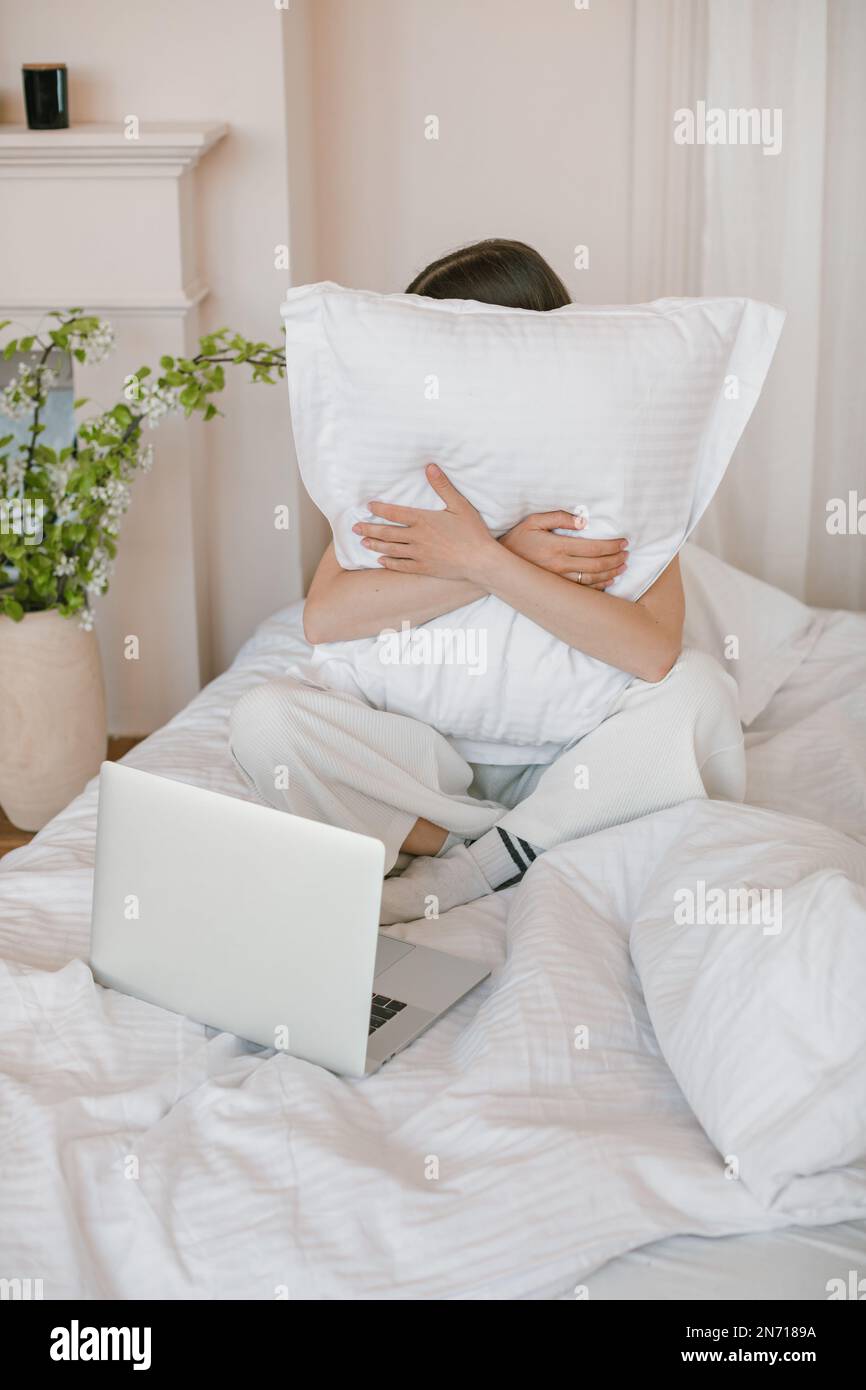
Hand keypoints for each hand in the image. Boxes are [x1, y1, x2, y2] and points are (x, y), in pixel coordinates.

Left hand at [352, 464, 497, 582]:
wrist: (480, 561)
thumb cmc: (472, 531)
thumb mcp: (459, 505)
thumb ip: (442, 486)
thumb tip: (430, 466)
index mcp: (423, 520)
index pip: (395, 513)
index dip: (379, 510)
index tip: (368, 507)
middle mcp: (417, 537)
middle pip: (387, 533)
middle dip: (369, 529)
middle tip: (355, 528)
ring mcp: (419, 554)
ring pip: (391, 550)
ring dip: (375, 546)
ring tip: (363, 543)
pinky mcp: (424, 568)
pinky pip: (402, 566)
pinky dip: (389, 563)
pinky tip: (381, 561)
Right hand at [500, 511, 627, 587]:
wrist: (497, 564)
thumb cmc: (516, 539)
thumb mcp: (533, 521)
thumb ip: (559, 517)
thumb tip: (583, 520)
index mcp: (557, 547)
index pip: (593, 548)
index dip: (612, 546)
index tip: (623, 542)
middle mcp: (560, 566)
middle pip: (597, 565)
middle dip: (616, 559)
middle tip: (627, 554)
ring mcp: (558, 580)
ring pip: (592, 579)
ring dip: (611, 573)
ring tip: (623, 567)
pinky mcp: (556, 589)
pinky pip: (582, 590)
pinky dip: (598, 587)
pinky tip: (608, 581)